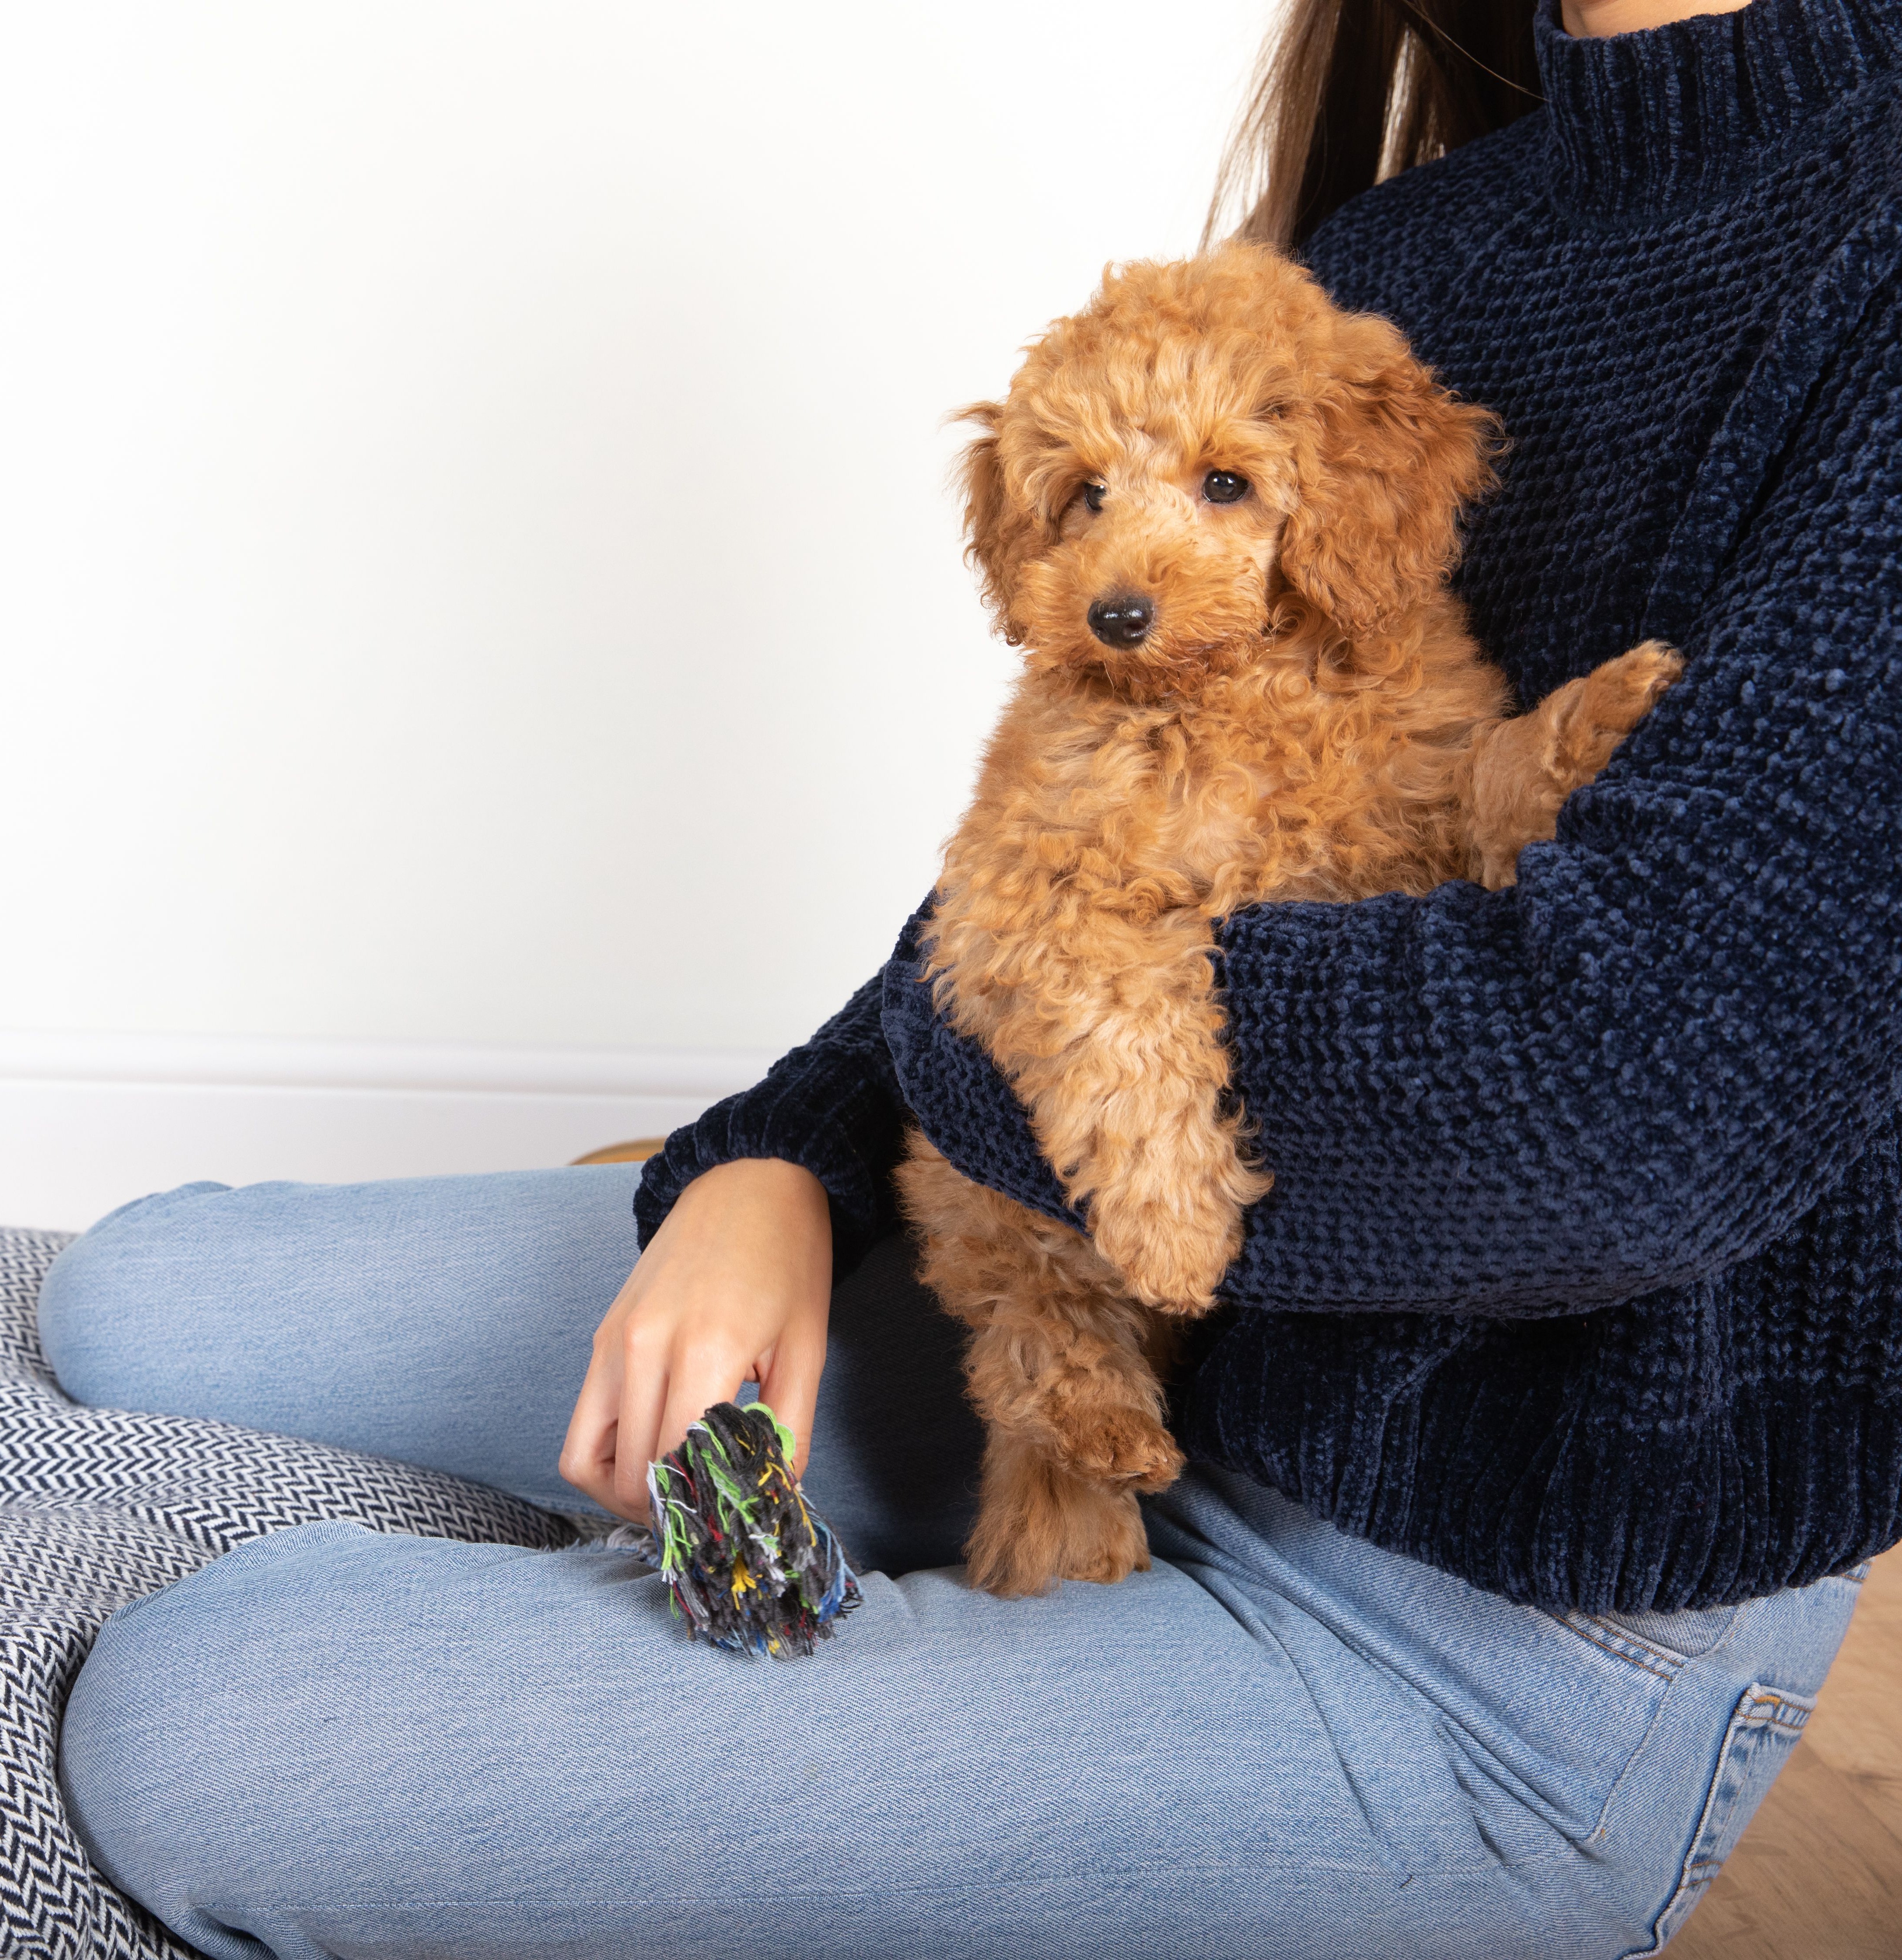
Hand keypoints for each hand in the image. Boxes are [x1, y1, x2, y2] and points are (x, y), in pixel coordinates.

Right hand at [558, 1157, 832, 1520]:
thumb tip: (773, 1497)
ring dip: (630, 1493)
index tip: (731, 1526)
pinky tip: (651, 1456)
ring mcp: (613, 1341)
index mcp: (705, 1348)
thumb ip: (790, 1430)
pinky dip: (607, 1458)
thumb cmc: (788, 1258)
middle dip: (672, 1511)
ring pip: (591, 1460)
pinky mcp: (601, 1337)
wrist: (750, 1181)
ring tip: (677, 1494)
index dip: (705, 1510)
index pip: (681, 1466)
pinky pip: (582, 1425)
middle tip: (710, 1518)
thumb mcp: (807, 1346)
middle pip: (635, 1472)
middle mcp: (645, 1345)